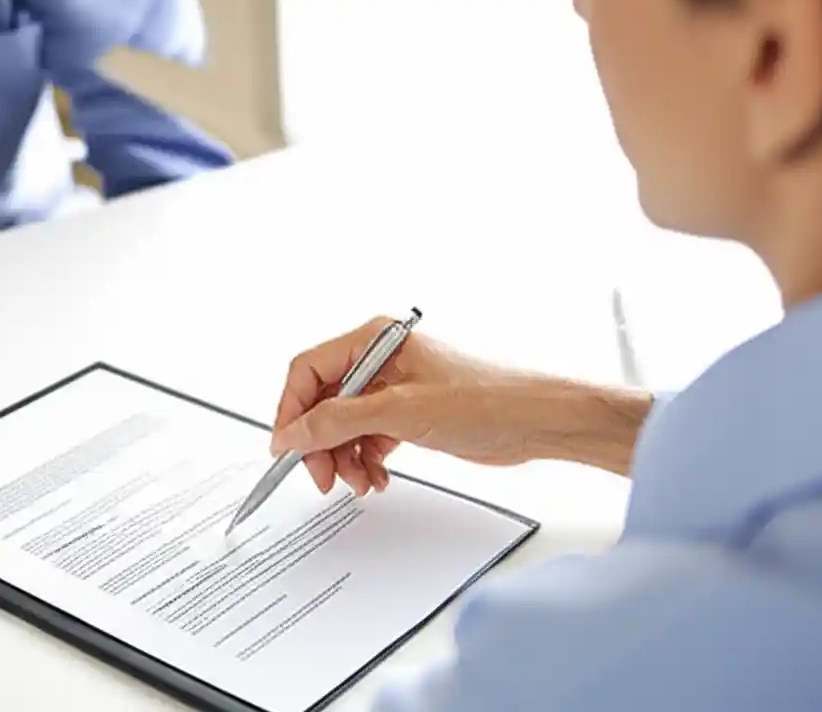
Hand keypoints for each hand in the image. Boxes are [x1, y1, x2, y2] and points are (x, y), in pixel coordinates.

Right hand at [270, 317, 568, 495]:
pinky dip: (366, 460)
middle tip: (324, 478)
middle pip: (323, 401)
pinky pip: (368, 437)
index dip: (291, 410)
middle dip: (319, 443)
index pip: (309, 370)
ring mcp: (394, 388)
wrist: (536, 421)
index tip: (285, 448)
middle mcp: (381, 359)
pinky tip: (376, 478)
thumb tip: (293, 432)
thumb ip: (339, 421)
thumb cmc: (487, 399)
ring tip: (358, 482)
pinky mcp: (408, 413)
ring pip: (343, 424)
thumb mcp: (401, 412)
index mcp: (375, 340)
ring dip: (343, 457)